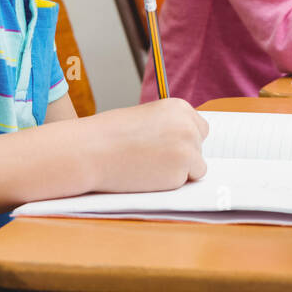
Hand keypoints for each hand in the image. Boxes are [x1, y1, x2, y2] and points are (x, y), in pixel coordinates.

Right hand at [87, 98, 207, 192]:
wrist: (92, 150)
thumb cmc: (111, 134)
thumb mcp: (146, 118)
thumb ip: (168, 126)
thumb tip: (185, 142)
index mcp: (179, 107)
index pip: (199, 127)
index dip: (185, 139)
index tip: (169, 145)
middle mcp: (188, 126)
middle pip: (199, 146)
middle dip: (184, 154)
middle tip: (156, 157)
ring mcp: (186, 151)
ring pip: (197, 167)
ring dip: (179, 170)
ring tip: (150, 165)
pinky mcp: (179, 174)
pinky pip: (184, 182)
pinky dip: (169, 183)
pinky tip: (147, 174)